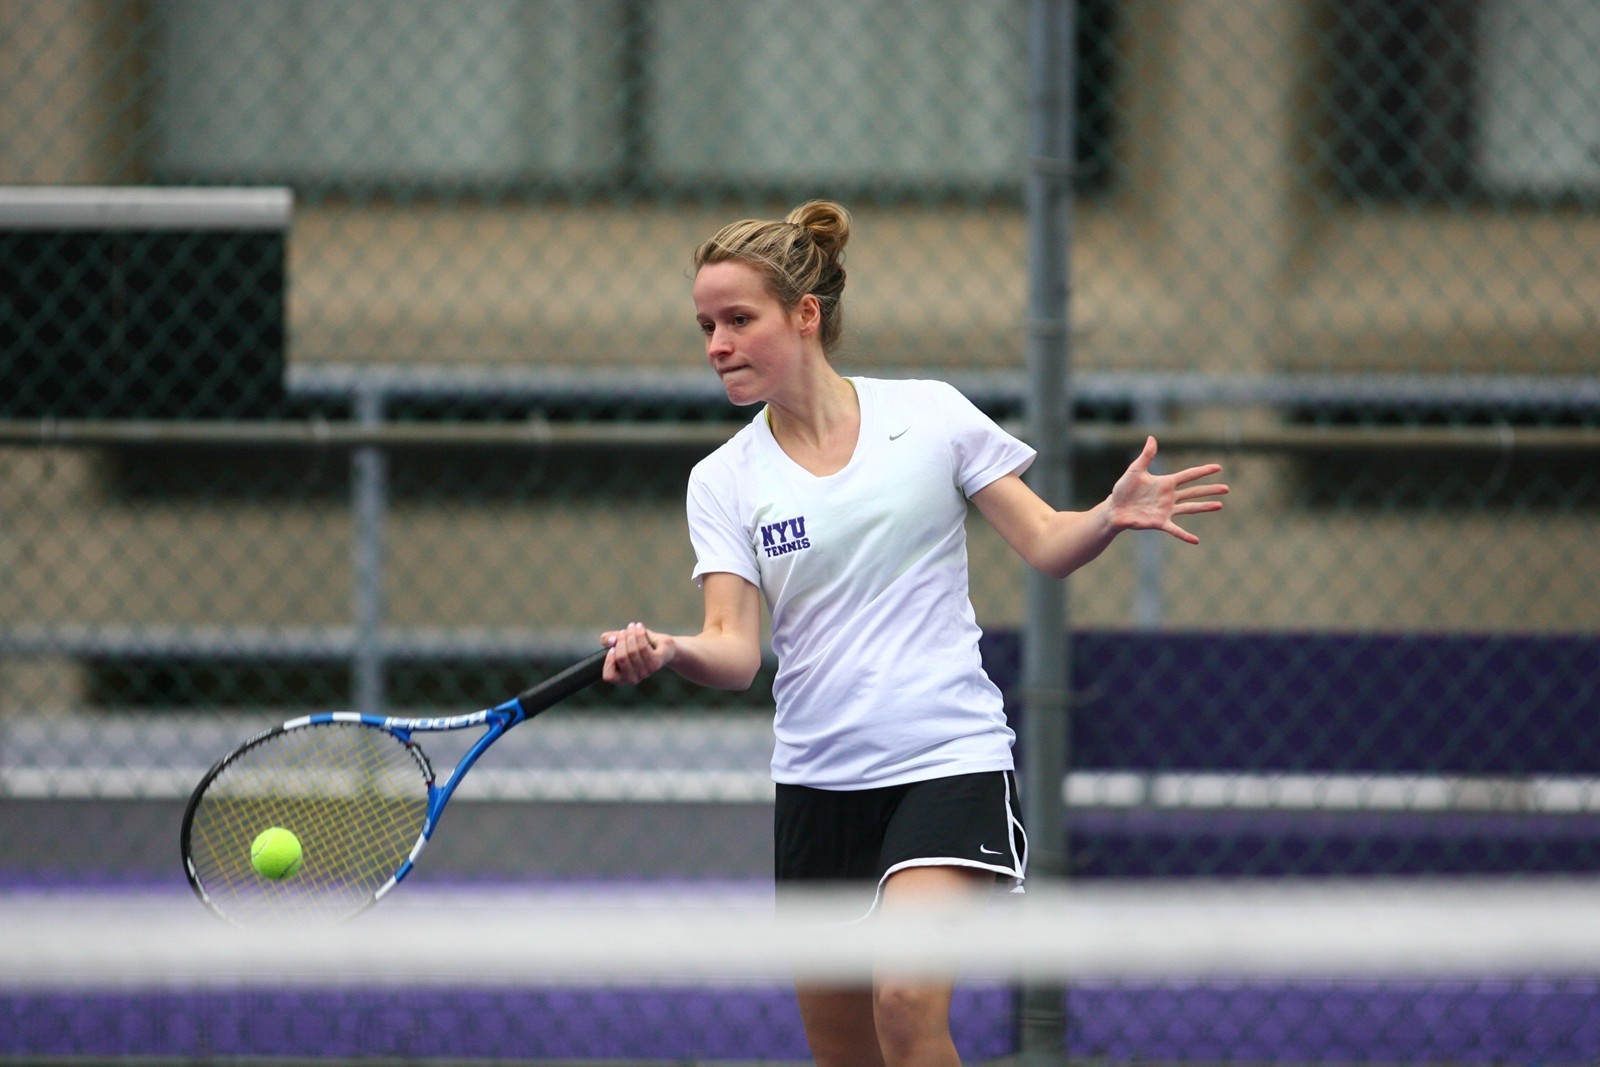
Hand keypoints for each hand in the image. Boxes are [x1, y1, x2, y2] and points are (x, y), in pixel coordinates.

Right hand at [601, 621, 674, 684]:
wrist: (664, 646)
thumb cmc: (640, 646)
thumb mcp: (621, 642)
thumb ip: (609, 640)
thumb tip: (609, 639)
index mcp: (622, 678)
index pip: (609, 676)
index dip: (608, 661)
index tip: (612, 647)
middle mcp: (634, 679)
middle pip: (621, 658)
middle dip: (621, 640)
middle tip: (624, 631)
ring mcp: (646, 672)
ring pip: (633, 651)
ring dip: (631, 634)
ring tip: (632, 626)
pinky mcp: (656, 663)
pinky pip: (643, 647)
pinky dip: (639, 633)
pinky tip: (639, 626)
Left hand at [1107, 436, 1228, 543]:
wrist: (1115, 508)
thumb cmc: (1124, 489)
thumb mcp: (1135, 470)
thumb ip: (1146, 455)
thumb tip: (1152, 437)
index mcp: (1166, 482)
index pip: (1188, 475)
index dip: (1203, 471)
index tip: (1218, 467)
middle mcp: (1169, 496)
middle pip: (1194, 492)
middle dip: (1210, 490)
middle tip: (1227, 488)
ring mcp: (1166, 510)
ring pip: (1190, 508)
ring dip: (1205, 507)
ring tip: (1220, 505)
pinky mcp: (1160, 522)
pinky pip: (1175, 529)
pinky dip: (1185, 535)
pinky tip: (1196, 540)